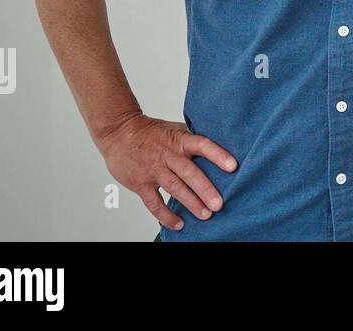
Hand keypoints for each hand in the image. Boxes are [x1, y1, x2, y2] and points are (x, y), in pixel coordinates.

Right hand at [96, 113, 236, 231]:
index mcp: (179, 139)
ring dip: (191, 203)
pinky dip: (165, 215)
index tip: (233, 166)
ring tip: (206, 215)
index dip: (218, 155)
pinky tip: (179, 223)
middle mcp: (167, 155)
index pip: (202, 145)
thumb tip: (222, 147)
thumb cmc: (151, 132)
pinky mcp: (140, 183)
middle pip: (189, 172)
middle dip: (205, 189)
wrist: (119, 132)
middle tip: (219, 204)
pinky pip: (154, 202)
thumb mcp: (174, 129)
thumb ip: (193, 140)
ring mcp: (153, 169)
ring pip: (174, 188)